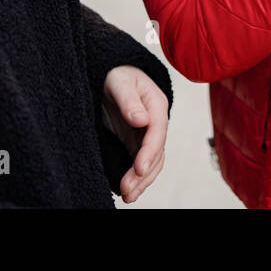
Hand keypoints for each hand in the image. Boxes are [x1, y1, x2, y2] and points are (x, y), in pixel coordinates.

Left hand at [101, 64, 169, 203]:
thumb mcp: (120, 82)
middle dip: (143, 174)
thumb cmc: (118, 75)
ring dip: (142, 181)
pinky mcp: (137, 143)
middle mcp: (156, 122)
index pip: (157, 132)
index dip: (149, 152)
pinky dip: (138, 178)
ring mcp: (148, 135)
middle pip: (156, 153)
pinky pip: (142, 163)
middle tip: (127, 190)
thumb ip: (129, 100)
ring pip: (152, 162)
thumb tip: (141, 119)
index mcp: (156, 105)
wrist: (114, 75)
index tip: (139, 169)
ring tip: (128, 196)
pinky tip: (130, 190)